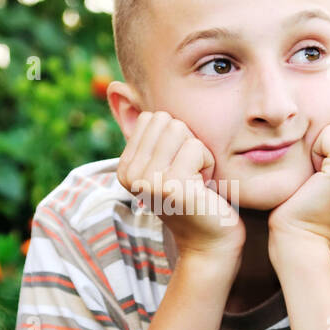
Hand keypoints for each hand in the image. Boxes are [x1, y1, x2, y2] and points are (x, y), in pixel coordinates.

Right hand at [116, 111, 243, 261]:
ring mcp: (148, 181)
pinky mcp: (170, 187)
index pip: (153, 118)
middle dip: (188, 141)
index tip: (181, 168)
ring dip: (199, 152)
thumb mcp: (167, 162)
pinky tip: (205, 188)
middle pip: (166, 120)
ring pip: (181, 130)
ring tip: (197, 180)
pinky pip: (196, 147)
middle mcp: (130, 174)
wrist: (211, 242)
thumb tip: (117, 86)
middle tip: (191, 175)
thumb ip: (151, 134)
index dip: (177, 137)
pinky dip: (209, 164)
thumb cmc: (197, 197)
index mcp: (124, 167)